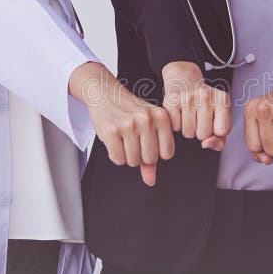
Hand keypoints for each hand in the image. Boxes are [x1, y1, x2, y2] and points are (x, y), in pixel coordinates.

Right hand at [69, 62, 173, 185]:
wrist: (106, 93)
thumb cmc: (130, 110)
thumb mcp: (148, 126)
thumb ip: (153, 153)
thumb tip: (151, 180)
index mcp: (162, 117)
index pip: (167, 153)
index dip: (156, 152)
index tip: (148, 142)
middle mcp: (147, 119)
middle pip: (150, 159)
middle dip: (140, 155)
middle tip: (133, 140)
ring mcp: (129, 125)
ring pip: (133, 161)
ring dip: (127, 155)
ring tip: (124, 138)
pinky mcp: (111, 130)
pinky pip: (118, 159)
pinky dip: (115, 154)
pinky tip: (115, 140)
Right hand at [162, 62, 230, 149]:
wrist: (185, 81)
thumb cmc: (205, 106)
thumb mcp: (219, 119)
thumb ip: (220, 140)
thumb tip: (205, 144)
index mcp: (223, 99)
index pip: (222, 130)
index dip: (216, 131)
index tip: (213, 121)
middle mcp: (206, 96)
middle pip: (203, 134)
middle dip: (200, 131)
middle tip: (198, 117)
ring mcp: (188, 97)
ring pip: (188, 133)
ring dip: (188, 129)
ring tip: (189, 115)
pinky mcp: (172, 101)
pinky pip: (175, 128)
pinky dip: (177, 124)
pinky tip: (180, 113)